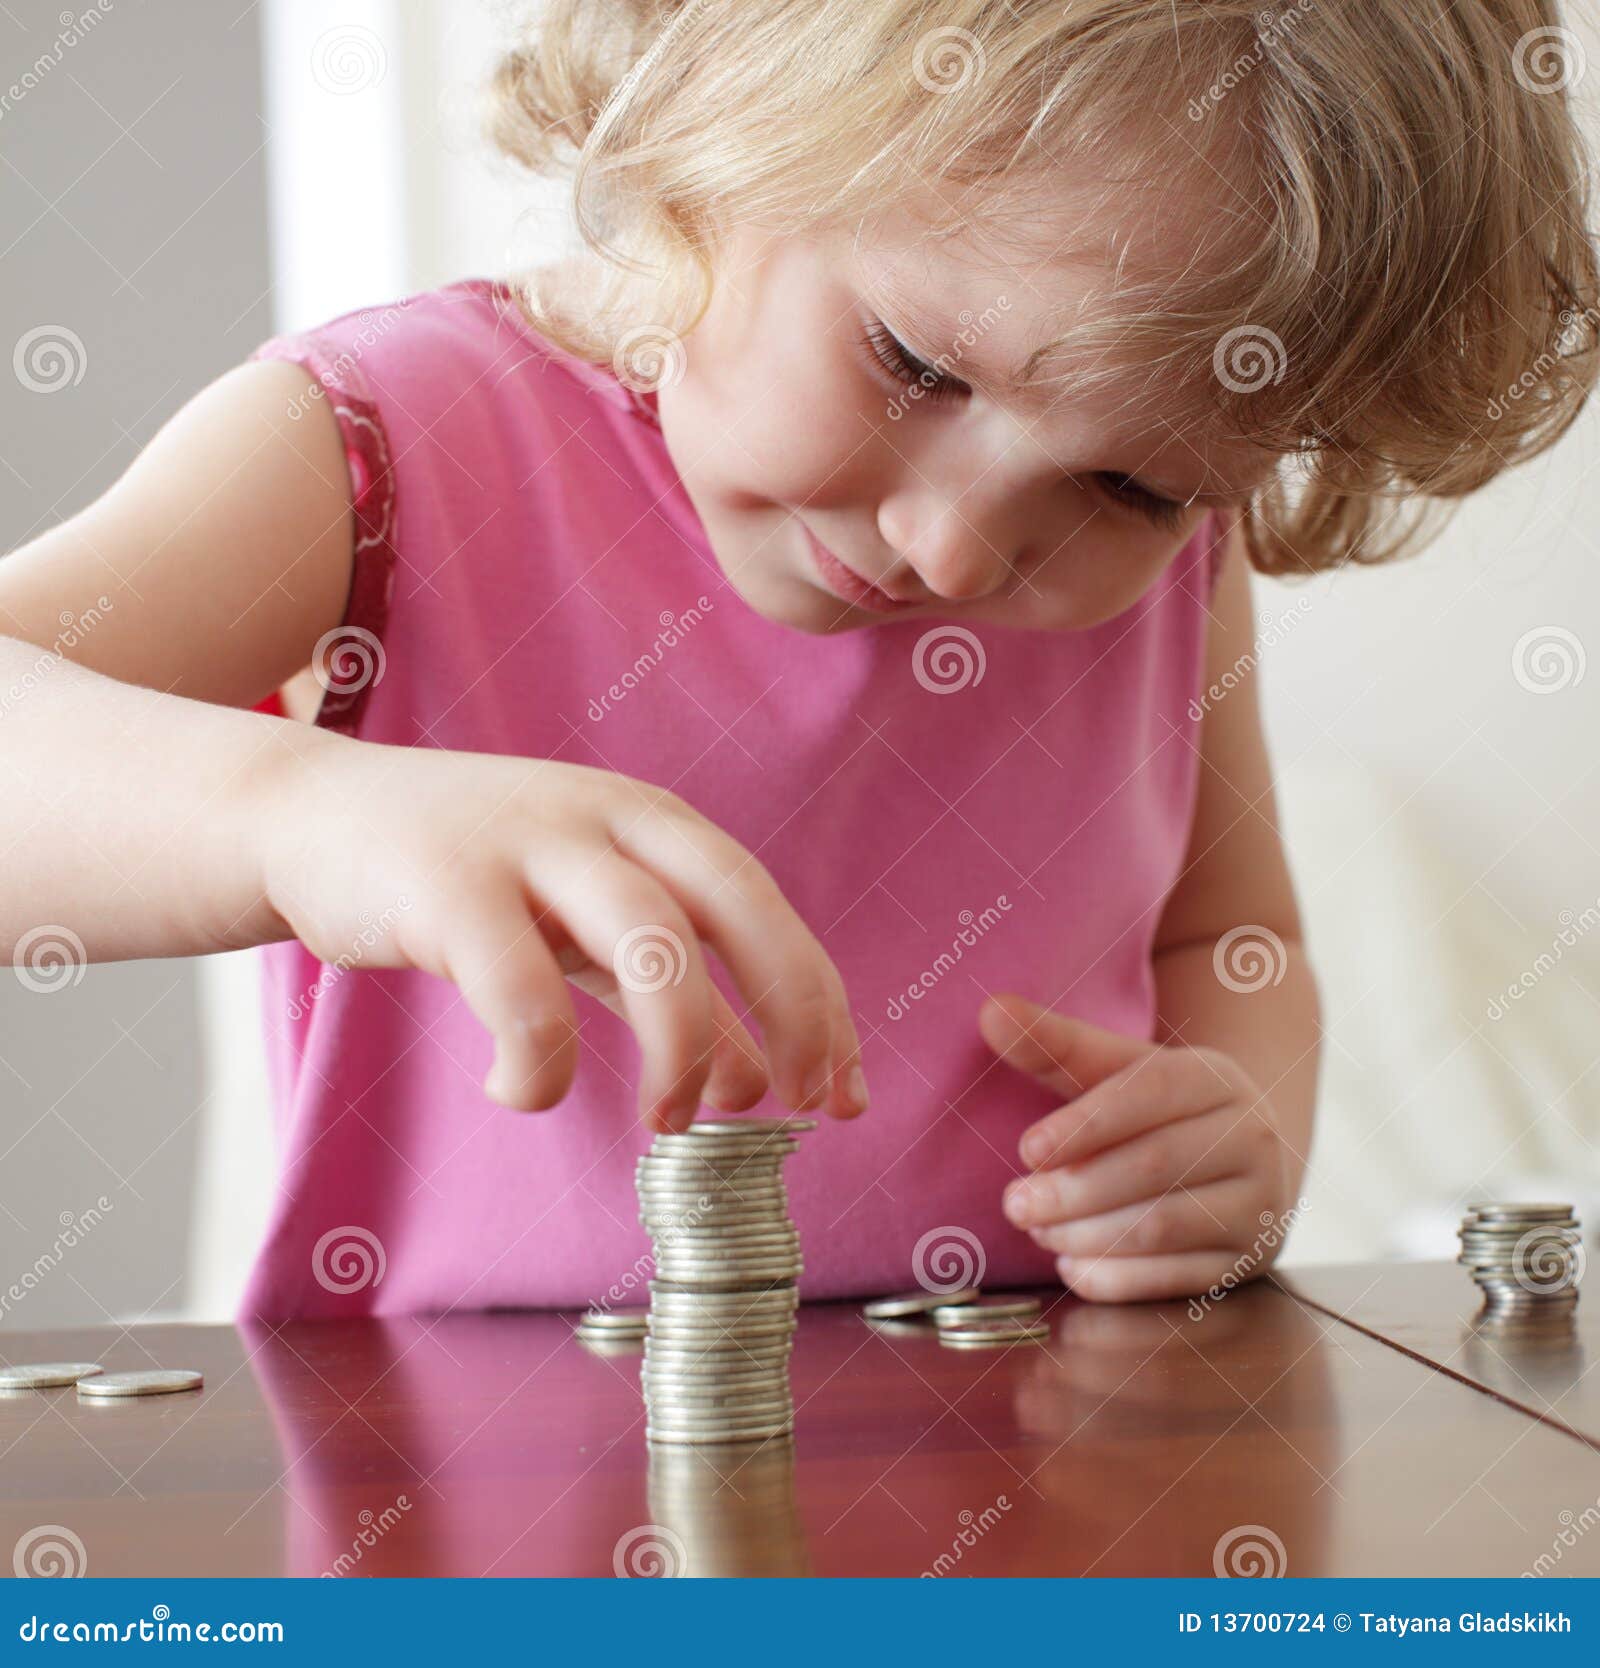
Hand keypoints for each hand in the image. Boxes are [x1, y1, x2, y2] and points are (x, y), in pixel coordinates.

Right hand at [254, 730, 867, 1130]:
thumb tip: (758, 1082)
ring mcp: (527, 843)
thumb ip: (670, 989)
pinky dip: (542, 1065)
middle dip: (786, 1011)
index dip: (815, 1002)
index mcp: (650, 821)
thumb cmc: (467, 881)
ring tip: (671, 1120)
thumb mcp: (584, 923)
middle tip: (792, 1108)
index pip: (763, 907)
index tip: (842, 1094)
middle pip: (734, 906)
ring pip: (651, 943)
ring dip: (682, 1047)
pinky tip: (523, 1091)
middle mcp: (605, 818)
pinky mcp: (446, 885)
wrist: (309, 817)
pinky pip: (523, 994)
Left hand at [978, 993, 1296, 1302]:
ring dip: (1087, 1235)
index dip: (1085, 1123)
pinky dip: (1114, 1278)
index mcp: (1215, 1078)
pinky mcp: (1247, 1262)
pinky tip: (1071, 1265)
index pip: (1151, 1092)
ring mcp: (1257, 1204)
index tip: (1026, 1149)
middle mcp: (1250, 1137)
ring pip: (1163, 1226)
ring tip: (1039, 1231)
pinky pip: (1174, 1280)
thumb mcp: (1114, 1069)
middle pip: (1154, 1165)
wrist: (1240, 1160)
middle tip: (1015, 1204)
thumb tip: (991, 1011)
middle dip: (1075, 1190)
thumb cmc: (1157, 1110)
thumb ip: (1053, 1043)